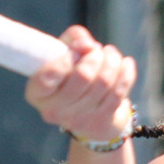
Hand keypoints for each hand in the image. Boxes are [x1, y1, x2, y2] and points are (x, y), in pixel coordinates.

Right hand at [24, 25, 135, 141]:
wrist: (90, 109)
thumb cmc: (74, 73)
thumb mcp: (66, 51)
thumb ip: (74, 40)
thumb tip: (87, 45)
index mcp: (38, 93)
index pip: (48, 76)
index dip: (67, 58)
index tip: (77, 49)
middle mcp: (54, 111)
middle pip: (83, 76)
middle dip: (96, 56)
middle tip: (98, 50)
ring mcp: (77, 120)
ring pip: (103, 82)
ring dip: (112, 61)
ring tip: (110, 55)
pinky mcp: (100, 124)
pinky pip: (118, 93)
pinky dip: (126, 73)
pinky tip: (125, 64)